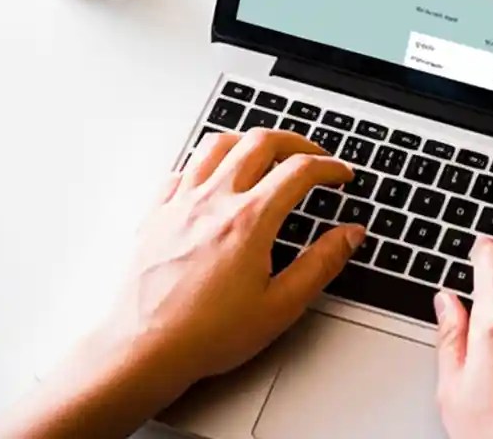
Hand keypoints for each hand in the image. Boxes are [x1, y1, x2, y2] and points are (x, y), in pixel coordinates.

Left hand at [107, 128, 364, 384]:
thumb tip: (349, 236)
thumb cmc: (205, 334)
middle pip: (260, 142)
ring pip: (218, 144)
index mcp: (249, 220)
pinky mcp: (155, 215)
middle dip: (296, 142)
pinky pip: (182, 170)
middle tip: (313, 155)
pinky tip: (214, 179)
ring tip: (266, 153)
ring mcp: (180, 204)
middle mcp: (213, 201)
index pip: (300, 171)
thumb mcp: (281, 306)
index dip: (330, 167)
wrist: (143, 350)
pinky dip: (206, 164)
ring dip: (250, 141)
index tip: (341, 176)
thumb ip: (321, 264)